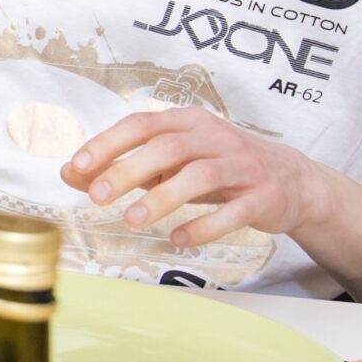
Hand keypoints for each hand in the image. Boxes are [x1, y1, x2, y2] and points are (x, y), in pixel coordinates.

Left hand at [63, 108, 330, 245]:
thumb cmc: (217, 167)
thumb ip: (123, 164)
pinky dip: (205, 226)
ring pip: (200, 175)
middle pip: (168, 148)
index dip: (108, 144)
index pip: (141, 125)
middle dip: (129, 171)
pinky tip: (180, 239)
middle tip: (99, 197)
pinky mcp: (264, 196)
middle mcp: (215, 137)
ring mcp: (243, 165)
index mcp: (187, 122)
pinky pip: (234, 211)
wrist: (291, 181)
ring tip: (134, 221)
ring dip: (163, 198)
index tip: (78, 168)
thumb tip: (70, 173)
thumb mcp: (170, 161)